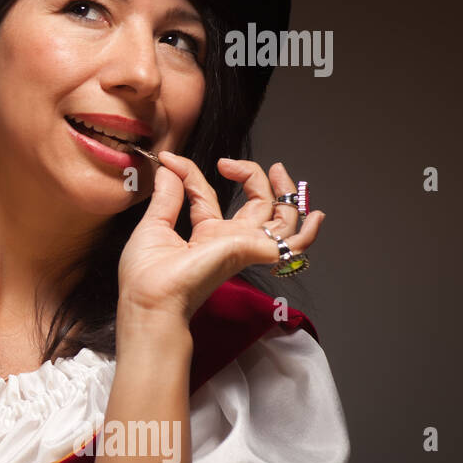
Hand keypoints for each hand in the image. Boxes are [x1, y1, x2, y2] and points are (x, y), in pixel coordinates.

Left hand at [117, 151, 325, 323]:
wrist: (152, 301)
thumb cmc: (147, 277)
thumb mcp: (153, 226)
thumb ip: (167, 196)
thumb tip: (168, 167)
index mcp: (203, 237)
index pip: (206, 197)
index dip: (191, 174)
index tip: (171, 160)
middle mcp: (228, 241)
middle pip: (256, 206)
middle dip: (254, 177)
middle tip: (233, 162)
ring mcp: (245, 246)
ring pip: (280, 219)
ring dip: (285, 193)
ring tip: (277, 170)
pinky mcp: (254, 251)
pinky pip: (293, 245)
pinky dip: (308, 233)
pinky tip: (316, 216)